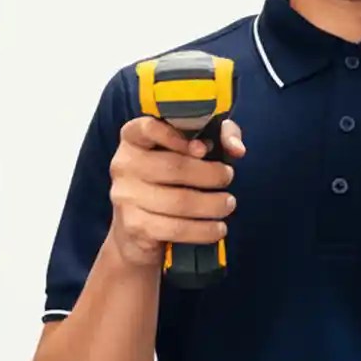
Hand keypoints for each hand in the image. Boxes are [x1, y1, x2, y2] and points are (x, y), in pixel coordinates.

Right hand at [107, 116, 245, 268]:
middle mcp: (124, 165)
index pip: (147, 127)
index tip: (204, 148)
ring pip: (179, 201)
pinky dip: (203, 230)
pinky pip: (176, 228)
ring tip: (228, 204)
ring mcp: (126, 197)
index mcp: (133, 139)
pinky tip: (218, 228)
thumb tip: (236, 148)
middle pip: (173, 167)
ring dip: (212, 204)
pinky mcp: (135, 226)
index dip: (176, 135)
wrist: (135, 232)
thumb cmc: (166, 182)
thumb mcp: (189, 152)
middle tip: (228, 177)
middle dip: (210, 174)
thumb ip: (217, 136)